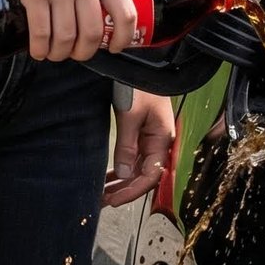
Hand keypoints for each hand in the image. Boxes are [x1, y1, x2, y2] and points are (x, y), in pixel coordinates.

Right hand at [0, 0, 136, 60]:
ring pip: (67, 37)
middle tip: (76, 53)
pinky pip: (42, 32)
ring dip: (60, 53)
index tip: (114, 47)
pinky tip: (38, 49)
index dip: (122, 38)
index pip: (125, 13)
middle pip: (93, 32)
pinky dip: (40, 48)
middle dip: (84, 51)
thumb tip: (101, 5)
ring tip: (54, 52)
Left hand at [103, 90, 174, 206]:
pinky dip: (124, 167)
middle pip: (145, 175)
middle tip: (103, 201)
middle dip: (125, 190)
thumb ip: (128, 144)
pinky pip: (135, 156)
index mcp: (162, 139)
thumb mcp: (130, 114)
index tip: (114, 200)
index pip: (150, 176)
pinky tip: (112, 175)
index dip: (132, 190)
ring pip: (139, 167)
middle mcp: (160, 141)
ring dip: (123, 181)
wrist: (142, 62)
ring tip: (104, 193)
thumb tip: (125, 173)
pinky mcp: (144, 131)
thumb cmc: (139, 84)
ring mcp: (152, 137)